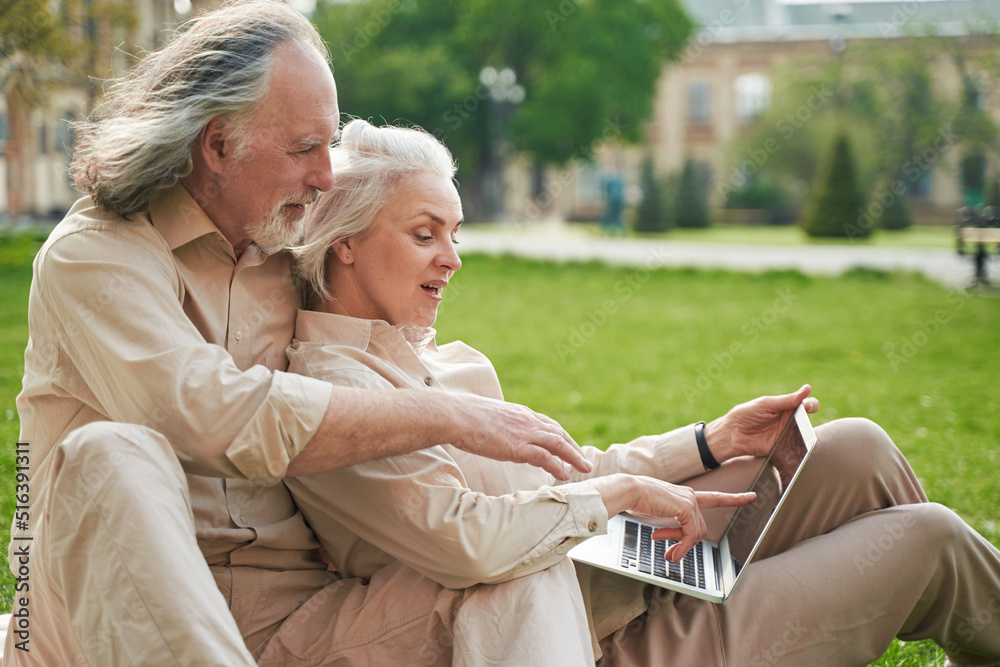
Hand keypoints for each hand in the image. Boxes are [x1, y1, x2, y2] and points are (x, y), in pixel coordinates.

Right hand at [448, 394, 591, 480]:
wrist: (457, 415)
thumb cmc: (464, 417)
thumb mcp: (488, 417)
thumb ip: (499, 425)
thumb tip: (496, 432)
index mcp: (520, 413)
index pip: (547, 424)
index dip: (560, 436)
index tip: (568, 445)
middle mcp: (527, 420)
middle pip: (559, 434)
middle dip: (574, 448)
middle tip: (584, 460)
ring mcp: (524, 433)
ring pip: (558, 444)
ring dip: (574, 457)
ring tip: (584, 468)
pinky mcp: (518, 446)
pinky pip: (545, 457)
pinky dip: (557, 465)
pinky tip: (564, 474)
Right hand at [590, 474, 755, 562]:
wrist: (627, 491)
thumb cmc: (636, 500)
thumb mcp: (656, 514)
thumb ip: (669, 524)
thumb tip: (673, 542)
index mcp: (683, 495)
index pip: (714, 497)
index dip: (734, 498)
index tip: (751, 496)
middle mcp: (690, 496)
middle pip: (700, 528)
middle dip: (685, 544)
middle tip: (669, 554)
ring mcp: (689, 500)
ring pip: (696, 533)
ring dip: (682, 548)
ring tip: (668, 555)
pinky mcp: (686, 507)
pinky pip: (691, 535)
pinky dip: (682, 547)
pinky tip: (671, 552)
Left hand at [706, 384, 818, 461]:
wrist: (731, 434)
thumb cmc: (746, 414)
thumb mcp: (766, 404)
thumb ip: (786, 400)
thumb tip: (807, 389)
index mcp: (786, 406)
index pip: (806, 403)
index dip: (811, 404)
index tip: (806, 404)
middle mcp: (789, 420)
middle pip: (808, 420)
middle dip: (810, 420)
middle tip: (803, 420)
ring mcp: (786, 435)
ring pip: (805, 436)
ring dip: (808, 436)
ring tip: (805, 434)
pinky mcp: (782, 448)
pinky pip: (795, 450)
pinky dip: (801, 450)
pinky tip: (801, 448)